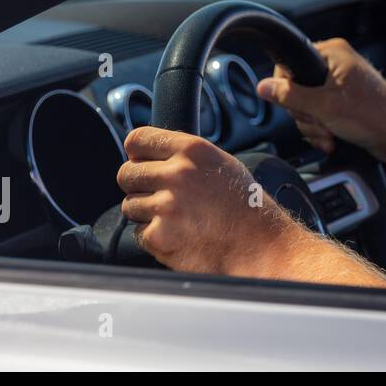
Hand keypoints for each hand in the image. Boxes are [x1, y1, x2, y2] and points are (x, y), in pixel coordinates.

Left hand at [117, 127, 297, 275]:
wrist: (259, 246)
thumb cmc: (245, 206)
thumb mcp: (221, 163)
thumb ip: (186, 156)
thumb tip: (152, 155)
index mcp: (193, 150)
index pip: (137, 139)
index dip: (137, 153)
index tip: (142, 162)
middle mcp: (177, 174)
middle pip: (126, 173)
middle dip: (138, 185)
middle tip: (160, 195)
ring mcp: (165, 206)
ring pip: (130, 204)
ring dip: (146, 212)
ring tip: (178, 217)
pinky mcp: (159, 236)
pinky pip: (138, 232)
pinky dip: (155, 235)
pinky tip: (180, 234)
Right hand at [255, 37, 385, 161]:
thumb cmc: (371, 116)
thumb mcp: (323, 107)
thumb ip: (290, 96)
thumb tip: (263, 86)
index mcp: (333, 52)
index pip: (290, 63)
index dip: (287, 89)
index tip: (295, 105)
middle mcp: (337, 63)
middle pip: (297, 88)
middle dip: (305, 114)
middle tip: (320, 123)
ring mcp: (341, 83)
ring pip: (307, 104)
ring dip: (314, 125)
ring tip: (328, 134)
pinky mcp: (344, 101)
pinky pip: (320, 113)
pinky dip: (322, 128)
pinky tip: (331, 138)